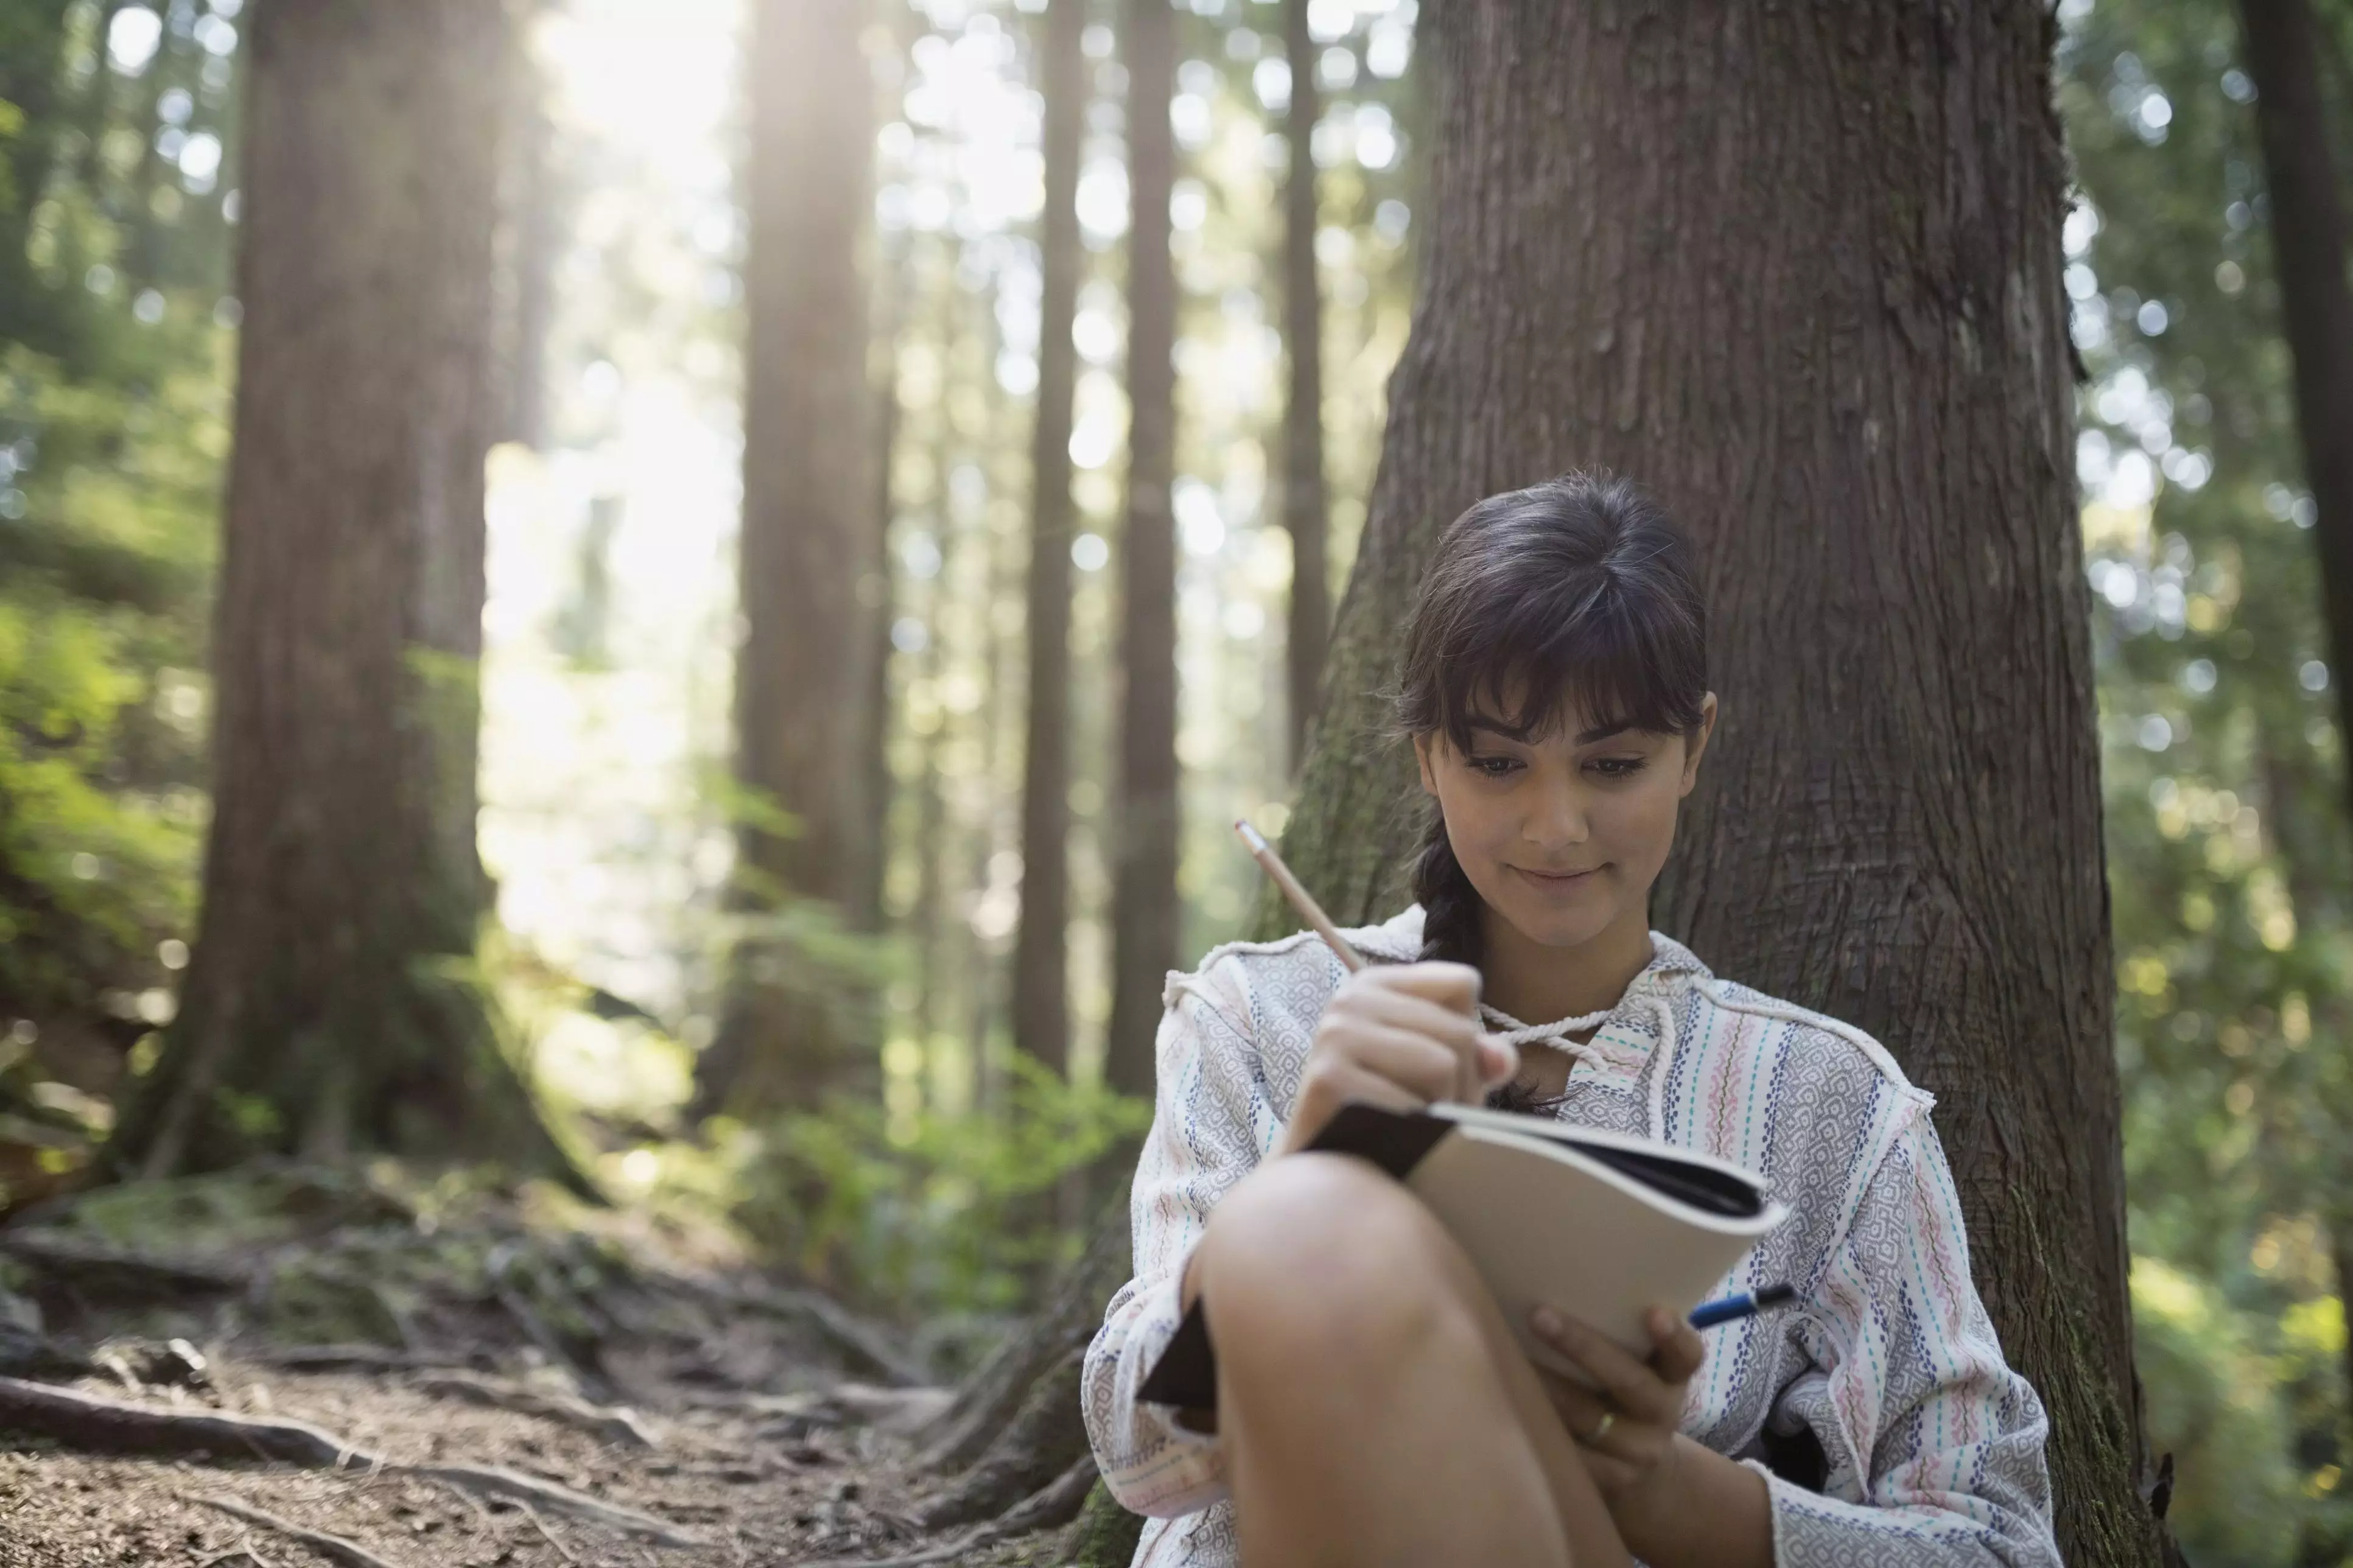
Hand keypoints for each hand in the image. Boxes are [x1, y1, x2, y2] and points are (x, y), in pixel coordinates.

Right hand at [1274, 962, 1516, 1154]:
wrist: (1325, 1164)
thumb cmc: (1385, 1109)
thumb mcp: (1438, 1072)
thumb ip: (1478, 1056)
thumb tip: (1502, 1060)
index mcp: (1377, 983)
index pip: (1462, 983)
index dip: (1469, 1035)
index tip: (1442, 1069)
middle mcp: (1350, 998)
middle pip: (1460, 1031)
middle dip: (1462, 1084)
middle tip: (1432, 1113)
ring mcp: (1335, 1034)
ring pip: (1443, 1064)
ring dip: (1442, 1109)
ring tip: (1414, 1125)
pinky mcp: (1329, 1078)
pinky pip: (1411, 1103)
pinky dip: (1415, 1133)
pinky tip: (1392, 1140)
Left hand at [1528, 1305, 1704, 1532]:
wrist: (1641, 1468)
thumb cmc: (1623, 1391)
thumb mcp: (1638, 1363)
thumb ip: (1617, 1330)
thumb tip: (1552, 1271)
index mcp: (1672, 1377)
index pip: (1686, 1354)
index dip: (1673, 1335)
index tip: (1652, 1311)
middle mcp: (1661, 1414)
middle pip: (1629, 1382)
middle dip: (1582, 1347)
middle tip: (1539, 1315)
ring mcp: (1638, 1453)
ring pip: (1589, 1420)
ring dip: (1547, 1390)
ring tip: (1507, 1358)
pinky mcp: (1610, 1481)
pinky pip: (1570, 1456)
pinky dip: (1540, 1430)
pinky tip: (1509, 1405)